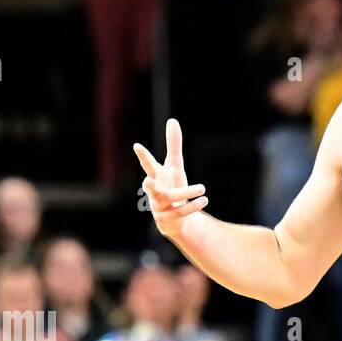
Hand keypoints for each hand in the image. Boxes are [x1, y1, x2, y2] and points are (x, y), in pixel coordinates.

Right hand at [134, 119, 207, 239]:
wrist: (176, 216)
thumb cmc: (172, 185)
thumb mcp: (175, 165)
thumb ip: (173, 145)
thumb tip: (172, 120)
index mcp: (155, 176)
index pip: (148, 164)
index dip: (143, 156)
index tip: (137, 146)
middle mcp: (153, 191)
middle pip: (149, 187)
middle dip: (148, 185)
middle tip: (147, 182)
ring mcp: (157, 206)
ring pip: (169, 199)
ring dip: (186, 193)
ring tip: (202, 187)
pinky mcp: (165, 219)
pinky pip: (178, 212)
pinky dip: (192, 206)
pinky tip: (204, 200)